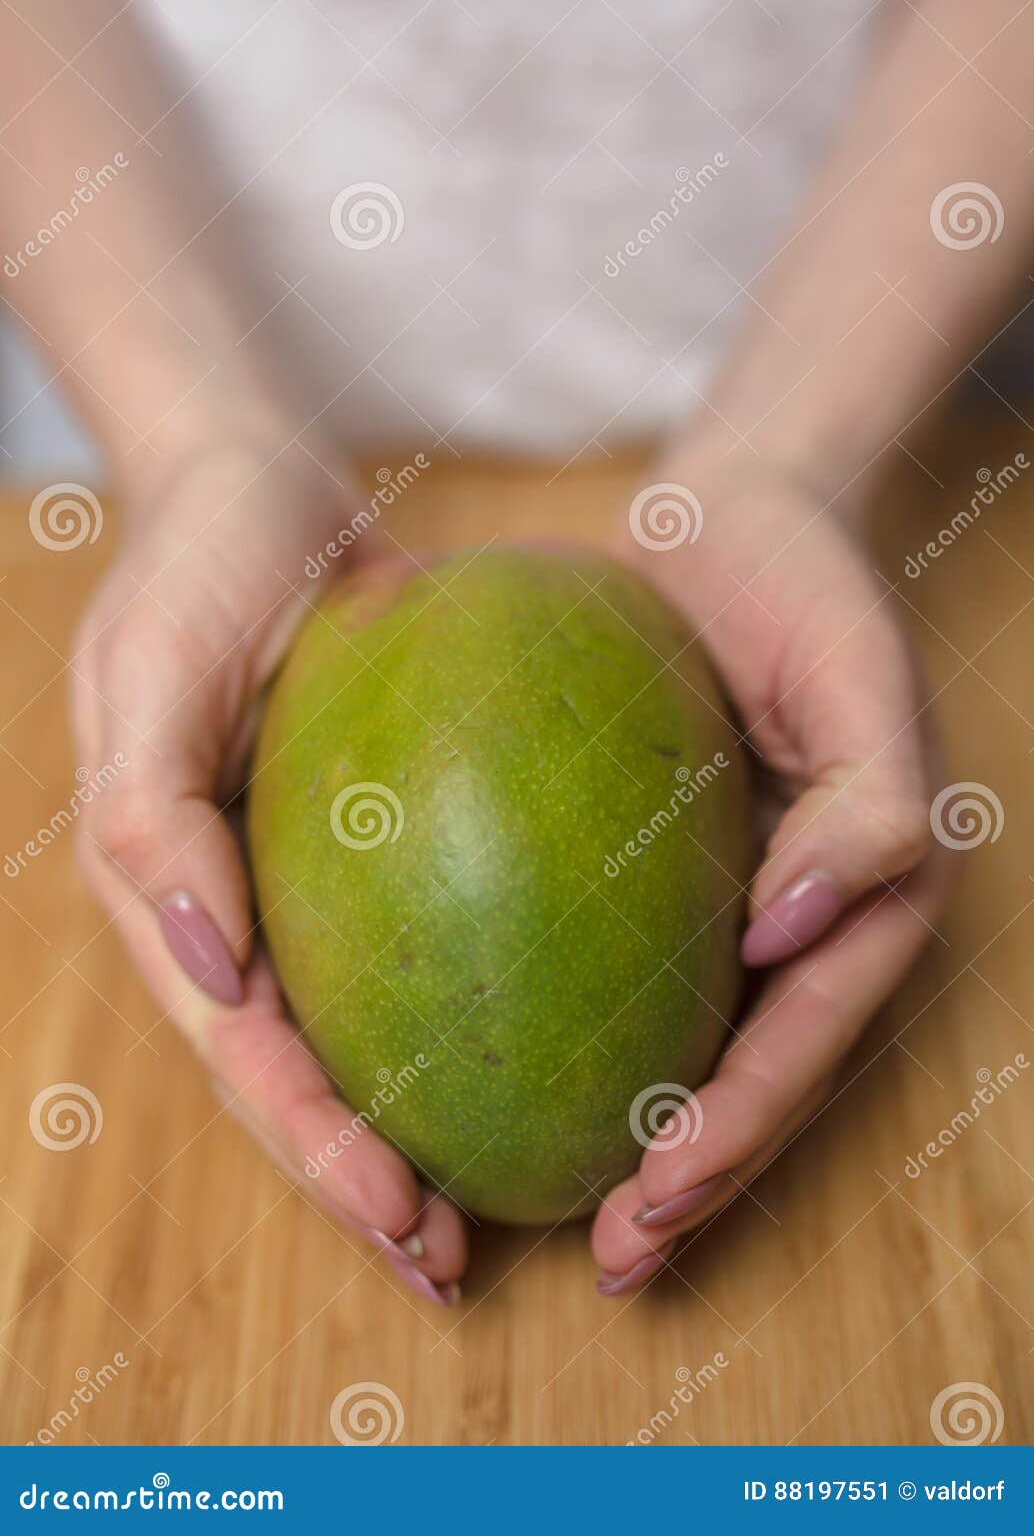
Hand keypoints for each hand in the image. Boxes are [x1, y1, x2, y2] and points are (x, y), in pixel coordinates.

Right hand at [71, 435, 464, 1304]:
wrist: (261, 484)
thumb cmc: (198, 560)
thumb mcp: (155, 666)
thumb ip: (151, 815)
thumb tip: (202, 967)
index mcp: (166, 890)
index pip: (241, 1049)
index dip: (312, 1145)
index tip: (403, 1218)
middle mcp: (228, 909)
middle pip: (294, 1074)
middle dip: (363, 1179)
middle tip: (454, 1259)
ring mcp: (295, 883)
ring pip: (354, 1031)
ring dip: (409, 1129)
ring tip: (487, 1213)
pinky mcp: (363, 846)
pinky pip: (416, 941)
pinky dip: (459, 1016)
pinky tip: (539, 1056)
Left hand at [591, 444, 952, 1293]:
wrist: (730, 516)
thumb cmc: (803, 582)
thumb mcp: (860, 678)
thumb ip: (866, 813)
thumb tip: (784, 937)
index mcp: (862, 892)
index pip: (802, 1039)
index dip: (737, 1131)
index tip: (654, 1199)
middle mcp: (802, 915)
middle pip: (752, 1074)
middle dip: (688, 1177)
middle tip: (611, 1255)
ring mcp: (735, 899)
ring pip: (687, 1043)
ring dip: (642, 1139)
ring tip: (572, 1216)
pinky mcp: (660, 870)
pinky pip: (621, 966)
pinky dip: (583, 1035)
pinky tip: (509, 1075)